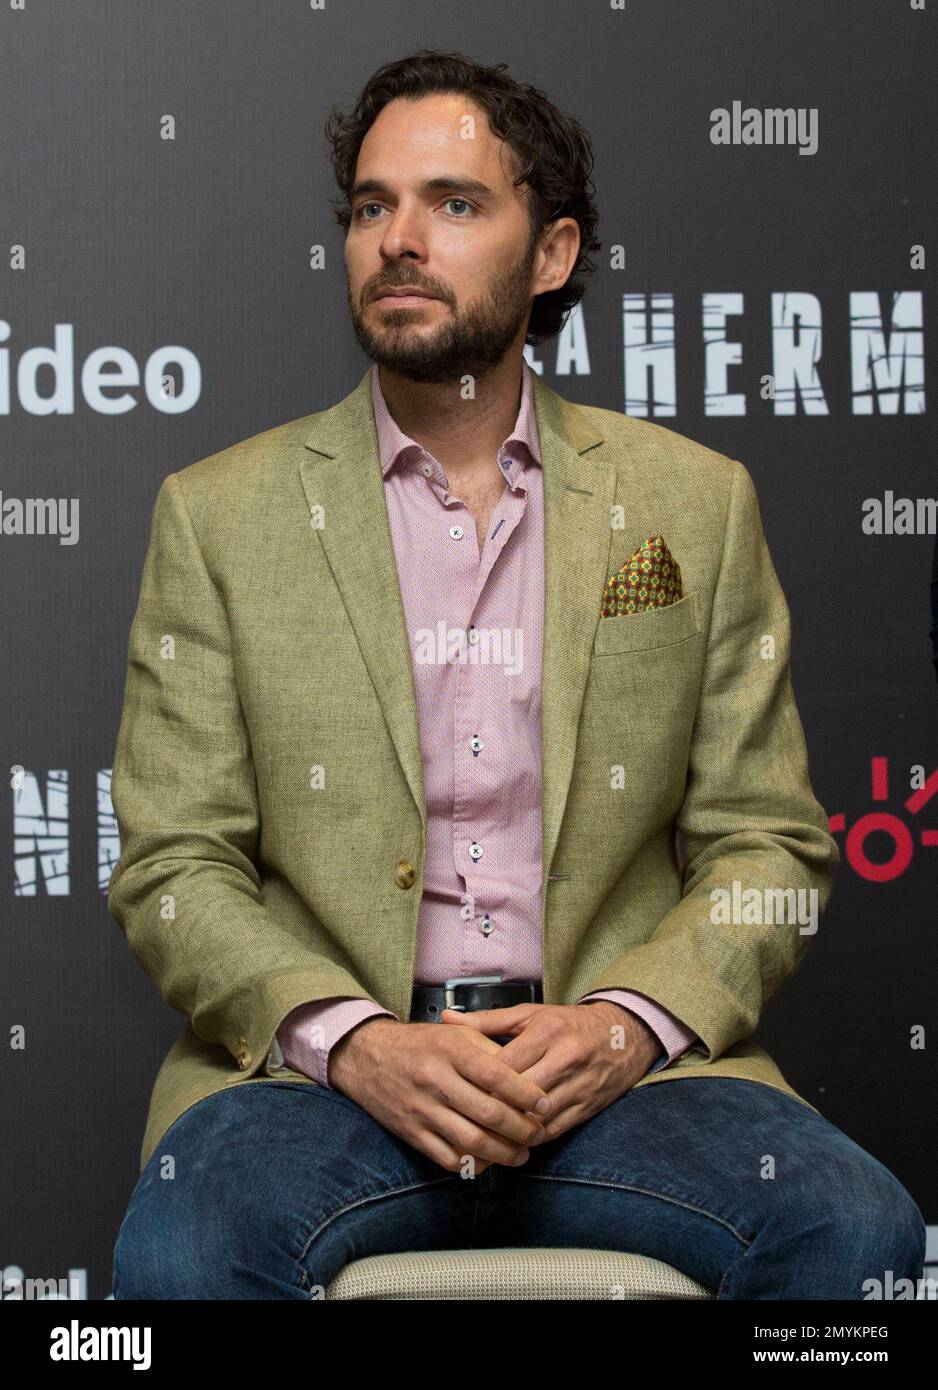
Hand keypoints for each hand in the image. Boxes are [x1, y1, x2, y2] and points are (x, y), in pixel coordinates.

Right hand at [327, 1016, 551, 1175]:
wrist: (365, 1056)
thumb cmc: (417, 1044)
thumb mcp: (454, 1034)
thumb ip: (488, 1049)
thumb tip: (523, 1073)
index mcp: (450, 1050)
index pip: (497, 1075)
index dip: (526, 1094)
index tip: (545, 1105)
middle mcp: (436, 1079)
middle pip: (488, 1112)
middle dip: (521, 1129)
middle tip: (537, 1134)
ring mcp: (422, 1108)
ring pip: (471, 1140)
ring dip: (502, 1153)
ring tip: (520, 1154)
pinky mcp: (410, 1131)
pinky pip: (447, 1157)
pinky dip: (472, 1164)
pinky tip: (487, 1161)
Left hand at [440, 1001, 661, 1143]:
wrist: (624, 1035)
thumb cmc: (569, 1024)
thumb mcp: (530, 1014)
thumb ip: (487, 1021)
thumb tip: (448, 1020)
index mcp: (547, 1032)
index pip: (506, 1064)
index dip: (480, 1081)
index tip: (459, 1089)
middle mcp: (564, 1059)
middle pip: (520, 1094)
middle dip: (492, 1108)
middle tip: (465, 1117)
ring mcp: (578, 1086)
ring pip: (537, 1117)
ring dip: (510, 1129)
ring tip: (483, 1134)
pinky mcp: (587, 1107)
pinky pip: (554, 1129)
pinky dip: (531, 1137)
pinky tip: (512, 1139)